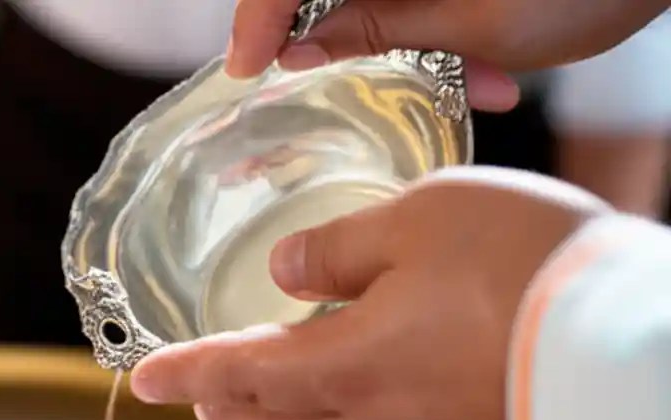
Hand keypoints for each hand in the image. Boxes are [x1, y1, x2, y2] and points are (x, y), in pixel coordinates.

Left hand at [131, 167, 611, 419]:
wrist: (638, 354)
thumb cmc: (527, 269)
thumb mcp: (422, 220)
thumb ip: (340, 250)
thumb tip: (288, 275)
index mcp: (346, 369)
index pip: (238, 376)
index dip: (184, 375)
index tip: (140, 382)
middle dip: (228, 414)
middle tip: (204, 396)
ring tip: (264, 405)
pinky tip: (361, 410)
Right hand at [225, 0, 670, 111]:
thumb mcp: (471, 24)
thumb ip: (374, 29)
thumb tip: (298, 48)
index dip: (257, 17)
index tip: (246, 66)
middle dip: (331, 30)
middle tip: (330, 82)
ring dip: (401, 32)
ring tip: (475, 82)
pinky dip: (439, 18)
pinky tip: (493, 62)